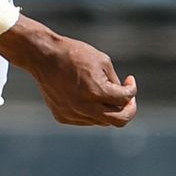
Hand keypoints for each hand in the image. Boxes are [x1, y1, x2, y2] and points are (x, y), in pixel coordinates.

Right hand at [0, 16, 136, 126]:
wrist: (43, 57)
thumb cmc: (74, 55)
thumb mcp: (102, 61)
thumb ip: (115, 83)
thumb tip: (123, 97)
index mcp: (97, 91)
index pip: (125, 99)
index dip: (131, 88)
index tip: (129, 80)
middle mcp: (85, 107)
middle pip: (119, 121)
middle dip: (129, 110)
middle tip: (128, 100)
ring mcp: (73, 114)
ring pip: (102, 120)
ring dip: (108, 109)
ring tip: (103, 92)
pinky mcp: (63, 117)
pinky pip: (86, 120)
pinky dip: (92, 111)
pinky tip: (86, 96)